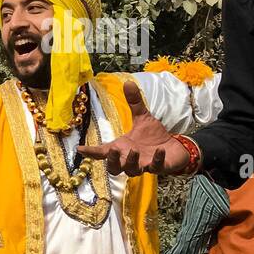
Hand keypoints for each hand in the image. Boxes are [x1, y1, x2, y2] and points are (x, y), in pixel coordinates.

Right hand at [75, 80, 191, 175]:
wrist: (174, 148)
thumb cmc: (153, 136)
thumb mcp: (143, 118)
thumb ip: (134, 103)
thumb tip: (128, 82)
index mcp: (122, 148)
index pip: (102, 152)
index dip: (91, 152)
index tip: (80, 149)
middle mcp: (129, 159)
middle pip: (114, 168)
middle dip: (112, 161)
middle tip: (113, 150)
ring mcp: (143, 165)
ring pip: (131, 171)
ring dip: (131, 162)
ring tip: (134, 151)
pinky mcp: (158, 167)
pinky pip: (155, 167)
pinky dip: (156, 160)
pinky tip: (159, 151)